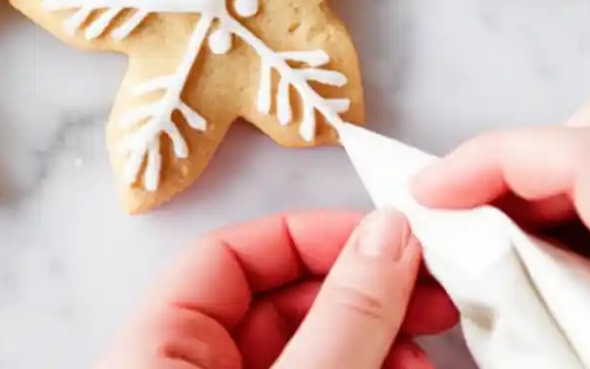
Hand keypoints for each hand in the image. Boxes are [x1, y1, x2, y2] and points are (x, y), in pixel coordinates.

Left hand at [98, 210, 457, 368]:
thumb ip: (344, 317)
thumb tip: (389, 236)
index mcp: (156, 350)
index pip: (230, 256)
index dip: (312, 235)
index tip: (387, 237)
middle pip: (282, 301)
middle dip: (365, 294)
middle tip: (433, 291)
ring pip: (313, 349)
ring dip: (379, 339)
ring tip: (429, 353)